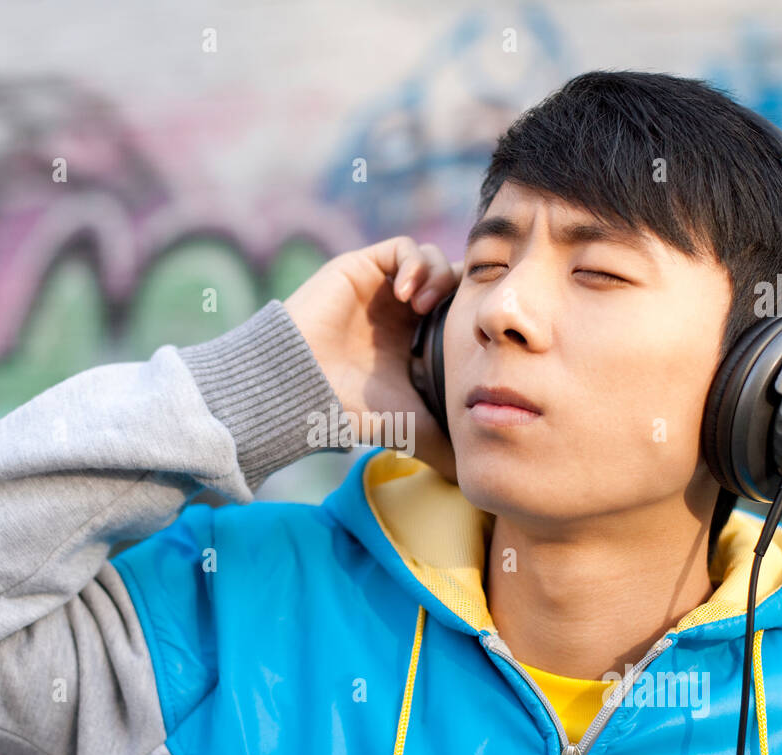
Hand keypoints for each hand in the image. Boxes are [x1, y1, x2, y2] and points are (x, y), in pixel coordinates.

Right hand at [283, 236, 460, 483]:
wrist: (306, 388)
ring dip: (437, 277)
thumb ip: (446, 445)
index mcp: (412, 341)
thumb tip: (475, 479)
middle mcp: (397, 312)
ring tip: (424, 306)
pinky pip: (403, 247)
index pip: (458, 311)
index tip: (473, 336)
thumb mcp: (414, 427)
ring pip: (431, 259)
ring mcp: (380, 288)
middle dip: (460, 291)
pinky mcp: (362, 267)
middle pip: (450, 280)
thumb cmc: (355, 410)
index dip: (473, 315)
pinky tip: (408, 295)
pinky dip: (414, 264)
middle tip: (452, 316)